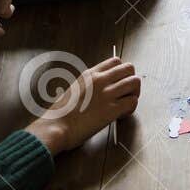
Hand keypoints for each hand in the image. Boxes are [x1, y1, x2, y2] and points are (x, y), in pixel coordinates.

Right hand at [26, 55, 140, 154]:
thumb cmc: (59, 114)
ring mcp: (107, 94)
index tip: (117, 84)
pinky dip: (131, 108)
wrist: (54, 128)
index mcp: (90, 74)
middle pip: (129, 69)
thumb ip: (90, 86)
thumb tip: (102, 90)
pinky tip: (121, 116)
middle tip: (125, 95)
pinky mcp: (111, 110)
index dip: (121, 73)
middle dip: (131, 80)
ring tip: (125, 105)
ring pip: (135, 83)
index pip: (116, 62)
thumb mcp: (74, 90)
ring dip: (134, 94)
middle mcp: (100, 80)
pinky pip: (132, 102)